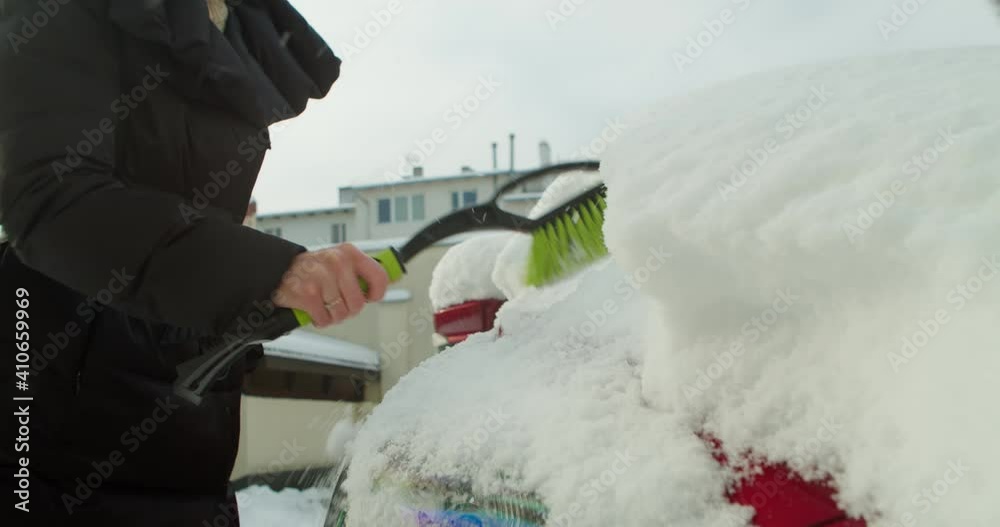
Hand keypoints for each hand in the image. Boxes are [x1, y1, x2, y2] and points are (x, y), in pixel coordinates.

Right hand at [272, 244, 388, 327]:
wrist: (281, 270)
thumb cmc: (315, 270)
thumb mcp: (340, 262)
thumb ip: (361, 271)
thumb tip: (389, 280)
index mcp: (349, 253)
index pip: (379, 276)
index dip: (378, 293)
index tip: (371, 296)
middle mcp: (336, 262)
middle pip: (358, 303)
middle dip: (349, 309)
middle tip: (339, 302)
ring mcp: (321, 278)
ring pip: (342, 313)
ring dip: (333, 315)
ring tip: (325, 305)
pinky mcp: (307, 294)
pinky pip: (325, 319)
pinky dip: (320, 320)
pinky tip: (314, 309)